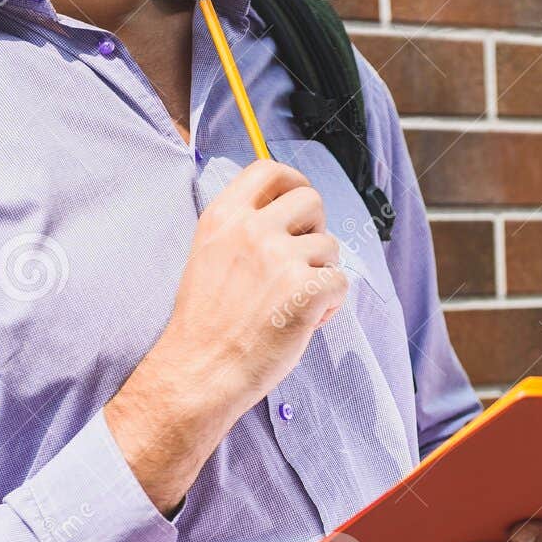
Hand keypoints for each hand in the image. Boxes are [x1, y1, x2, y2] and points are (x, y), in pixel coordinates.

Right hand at [106, 159, 346, 511]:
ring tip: (294, 304)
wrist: (201, 371)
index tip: (298, 203)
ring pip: (330, 246)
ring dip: (321, 273)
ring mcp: (280, 257)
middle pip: (311, 200)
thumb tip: (286, 216)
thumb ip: (242, 230)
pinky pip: (341, 282)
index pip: (269, 170)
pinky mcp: (305, 289)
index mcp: (224, 217)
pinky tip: (305, 322)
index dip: (293, 181)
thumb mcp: (209, 257)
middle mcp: (252, 229)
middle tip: (301, 263)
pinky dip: (330, 305)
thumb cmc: (206, 325)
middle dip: (315, 229)